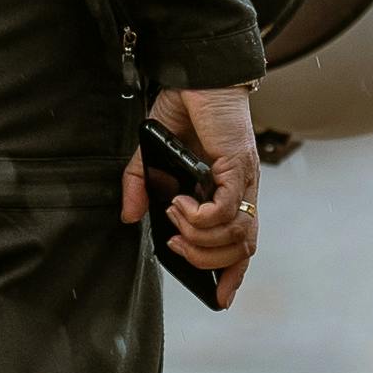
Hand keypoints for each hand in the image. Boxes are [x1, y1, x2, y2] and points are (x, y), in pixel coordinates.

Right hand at [122, 84, 262, 308]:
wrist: (198, 73)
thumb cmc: (184, 110)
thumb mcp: (153, 155)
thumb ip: (141, 186)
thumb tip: (131, 218)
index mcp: (227, 192)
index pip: (241, 244)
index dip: (232, 274)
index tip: (219, 299)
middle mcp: (241, 191)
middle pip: (240, 250)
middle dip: (206, 261)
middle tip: (175, 244)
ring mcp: (242, 180)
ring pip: (234, 236)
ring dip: (199, 238)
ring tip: (174, 218)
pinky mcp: (237, 166)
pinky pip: (224, 211)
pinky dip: (199, 217)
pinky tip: (180, 204)